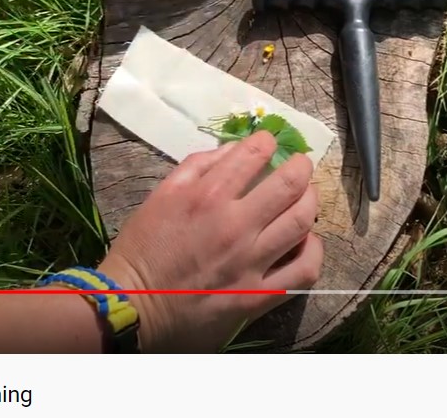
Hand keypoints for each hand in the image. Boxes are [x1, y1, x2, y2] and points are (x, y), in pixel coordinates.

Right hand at [97, 131, 322, 351]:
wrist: (133, 306)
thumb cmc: (143, 248)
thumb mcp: (161, 194)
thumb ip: (198, 166)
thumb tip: (235, 149)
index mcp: (207, 196)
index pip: (254, 154)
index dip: (267, 141)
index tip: (268, 143)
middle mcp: (235, 225)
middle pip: (290, 184)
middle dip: (302, 165)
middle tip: (301, 164)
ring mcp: (251, 262)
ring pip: (303, 221)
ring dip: (310, 201)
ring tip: (305, 196)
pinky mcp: (259, 295)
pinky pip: (304, 270)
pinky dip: (313, 249)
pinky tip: (305, 241)